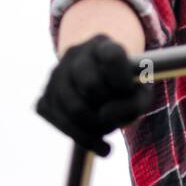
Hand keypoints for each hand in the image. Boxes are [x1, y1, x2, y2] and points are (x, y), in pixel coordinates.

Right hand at [36, 34, 153, 153]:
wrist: (101, 87)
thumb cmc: (125, 88)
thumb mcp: (141, 92)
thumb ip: (135, 103)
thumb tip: (103, 116)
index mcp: (102, 45)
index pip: (112, 55)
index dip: (122, 79)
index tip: (129, 91)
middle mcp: (74, 54)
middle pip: (91, 85)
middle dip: (108, 106)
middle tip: (117, 114)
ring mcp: (55, 76)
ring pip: (74, 109)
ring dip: (97, 128)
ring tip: (109, 130)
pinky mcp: (44, 99)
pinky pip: (60, 123)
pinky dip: (82, 138)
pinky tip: (97, 141)